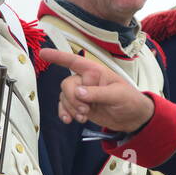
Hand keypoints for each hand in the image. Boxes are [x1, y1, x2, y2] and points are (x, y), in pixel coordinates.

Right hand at [40, 47, 154, 132]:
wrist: (133, 118)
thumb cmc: (130, 100)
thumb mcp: (117, 95)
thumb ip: (97, 93)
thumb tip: (78, 93)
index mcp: (95, 72)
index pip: (74, 61)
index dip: (58, 56)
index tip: (43, 53)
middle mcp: (86, 81)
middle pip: (67, 85)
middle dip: (72, 99)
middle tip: (85, 110)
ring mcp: (82, 94)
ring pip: (65, 98)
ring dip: (70, 108)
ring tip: (84, 117)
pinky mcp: (81, 107)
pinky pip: (65, 107)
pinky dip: (65, 113)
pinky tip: (69, 120)